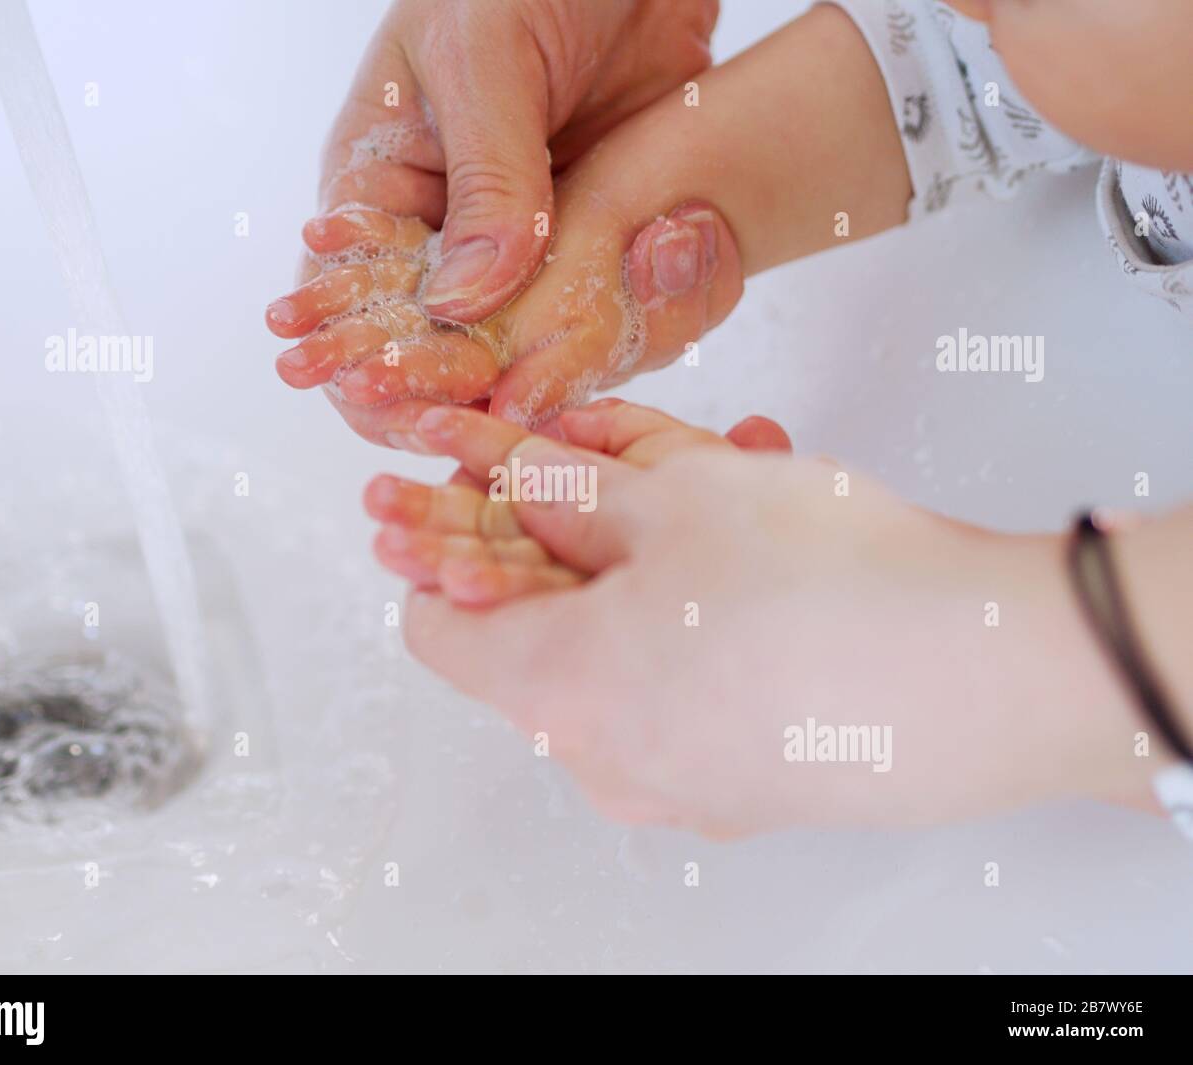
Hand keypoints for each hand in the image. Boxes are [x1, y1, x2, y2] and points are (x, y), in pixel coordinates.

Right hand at [269, 6, 911, 444]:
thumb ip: (483, 181)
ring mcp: (524, 247)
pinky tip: (645, 303)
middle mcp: (448, 232)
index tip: (391, 397)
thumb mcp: (484, 58)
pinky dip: (618, 326)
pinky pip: (595, 314)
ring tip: (576, 365)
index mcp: (383, 186)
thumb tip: (465, 304)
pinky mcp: (592, 246)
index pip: (351, 301)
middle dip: (456, 391)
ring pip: (520, 346)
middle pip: (433, 349)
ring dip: (551, 365)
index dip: (365, 360)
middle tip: (489, 422)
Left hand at [385, 403, 1150, 836]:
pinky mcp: (753, 788)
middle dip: (577, 527)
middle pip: (543, 630)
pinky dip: (707, 618)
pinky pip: (694, 691)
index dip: (444, 541)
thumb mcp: (673, 493)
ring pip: (630, 650)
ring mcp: (682, 787)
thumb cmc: (824, 582)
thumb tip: (515, 480)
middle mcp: (603, 761)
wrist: (992, 678)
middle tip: (627, 452)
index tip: (472, 488)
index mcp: (552, 691)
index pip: (434, 626)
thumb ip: (569, 485)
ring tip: (729, 475)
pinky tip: (775, 551)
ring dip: (657, 560)